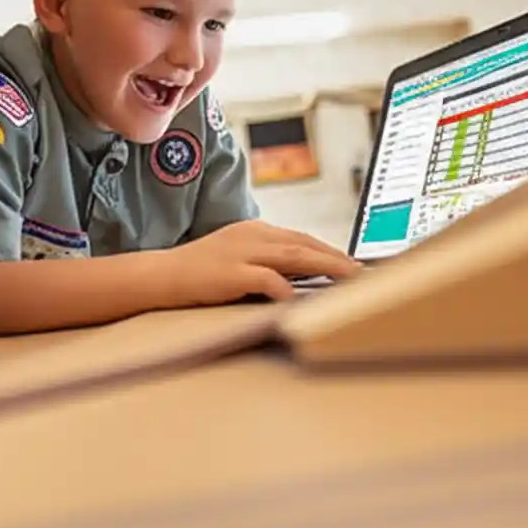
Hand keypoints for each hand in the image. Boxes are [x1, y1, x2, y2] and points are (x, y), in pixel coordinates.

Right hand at [167, 221, 360, 304]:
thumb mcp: (239, 259)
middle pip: (305, 244)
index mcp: (257, 231)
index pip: (303, 239)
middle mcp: (253, 235)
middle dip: (338, 258)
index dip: (332, 251)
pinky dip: (283, 285)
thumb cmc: (202, 273)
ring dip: (325, 266)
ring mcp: (241, 252)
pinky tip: (299, 296)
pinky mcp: (229, 272)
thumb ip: (268, 263)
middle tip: (365, 272)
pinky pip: (263, 277)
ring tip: (349, 278)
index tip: (356, 264)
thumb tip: (303, 277)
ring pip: (293, 255)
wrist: (162, 275)